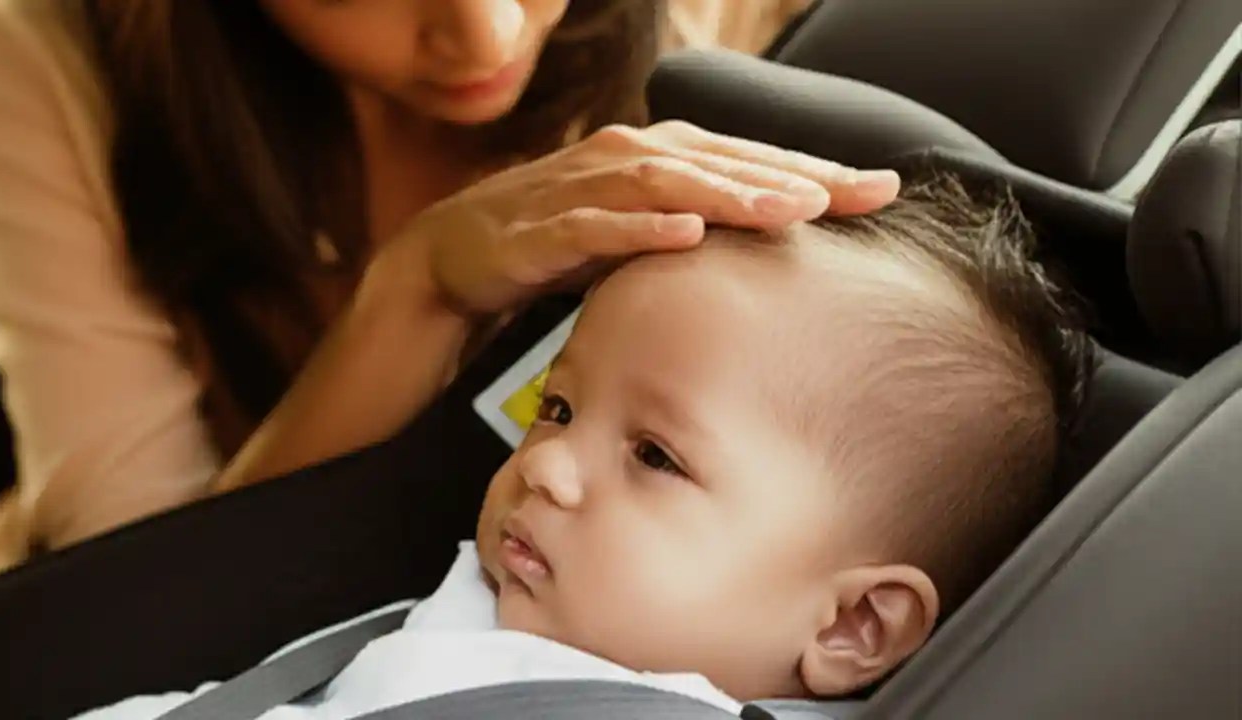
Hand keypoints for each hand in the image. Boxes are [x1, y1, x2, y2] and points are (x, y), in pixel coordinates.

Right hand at [408, 121, 899, 314]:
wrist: (459, 255)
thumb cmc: (562, 239)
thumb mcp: (643, 230)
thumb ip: (700, 226)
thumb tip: (780, 245)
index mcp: (657, 157)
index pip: (749, 159)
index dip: (815, 170)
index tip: (882, 189)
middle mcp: (627, 159)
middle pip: (723, 161)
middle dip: (794, 174)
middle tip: (862, 194)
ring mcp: (584, 189)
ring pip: (668, 184)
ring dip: (731, 194)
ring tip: (791, 208)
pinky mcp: (544, 229)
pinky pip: (597, 227)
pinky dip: (642, 228)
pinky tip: (685, 233)